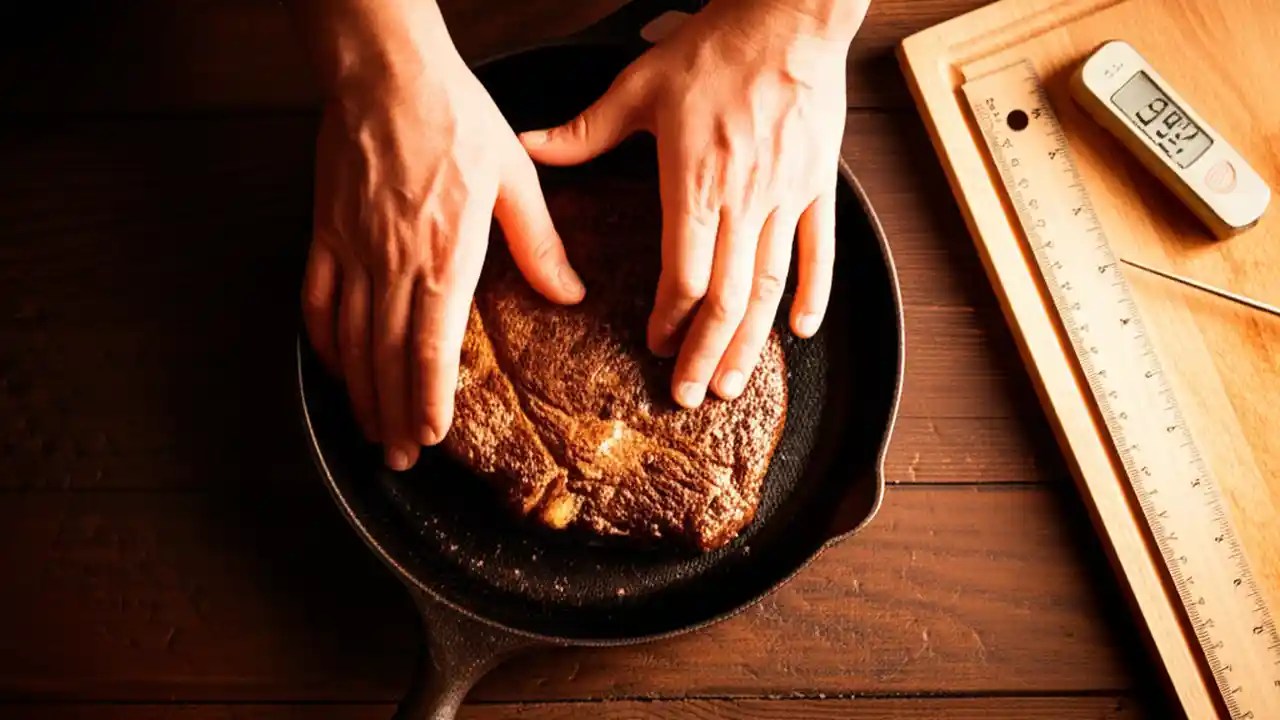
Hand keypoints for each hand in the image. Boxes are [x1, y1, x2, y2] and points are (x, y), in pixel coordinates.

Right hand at [300, 5, 583, 470]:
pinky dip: (325, 342)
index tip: (429, 438)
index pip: (430, 347)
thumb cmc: (455, 119)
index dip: (426, 399)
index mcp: (445, 256)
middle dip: (392, 415)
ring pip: (351, 340)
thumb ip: (539, 244)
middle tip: (398, 460)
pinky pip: (317, 301)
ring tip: (369, 432)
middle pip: (388, 357)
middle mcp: (392, 264)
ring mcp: (352, 251)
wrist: (387, 73)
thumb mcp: (516, 178)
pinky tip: (337, 369)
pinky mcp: (326, 233)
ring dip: (360, 392)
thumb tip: (568, 294)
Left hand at [521, 0, 865, 407]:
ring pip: (769, 287)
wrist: (788, 14)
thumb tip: (527, 145)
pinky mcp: (817, 187)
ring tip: (733, 382)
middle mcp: (742, 200)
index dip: (669, 318)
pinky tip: (799, 332)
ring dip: (751, 342)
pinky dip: (813, 295)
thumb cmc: (715, 49)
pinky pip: (819, 252)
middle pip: (726, 297)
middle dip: (705, 353)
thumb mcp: (638, 87)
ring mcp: (785, 197)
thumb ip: (584, 132)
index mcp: (693, 182)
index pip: (683, 274)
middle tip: (690, 395)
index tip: (656, 346)